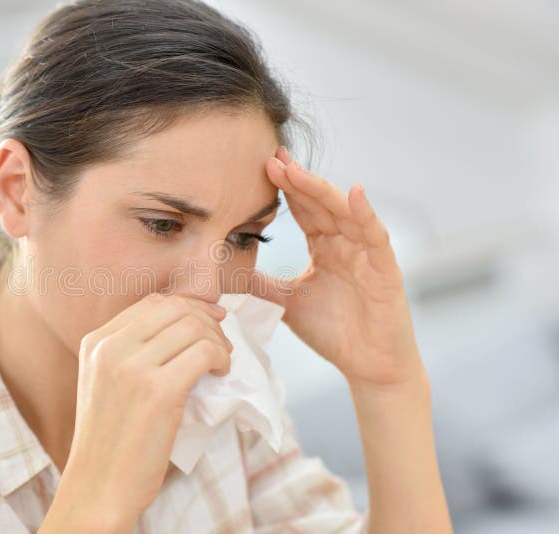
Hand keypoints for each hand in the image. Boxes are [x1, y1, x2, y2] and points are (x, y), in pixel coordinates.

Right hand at [55, 293, 232, 528]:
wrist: (99, 486)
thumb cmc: (110, 441)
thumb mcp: (105, 384)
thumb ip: (132, 353)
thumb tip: (187, 326)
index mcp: (96, 342)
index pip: (152, 303)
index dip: (188, 307)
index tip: (208, 323)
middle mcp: (110, 348)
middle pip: (175, 308)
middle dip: (207, 321)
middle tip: (220, 345)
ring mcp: (132, 367)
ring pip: (193, 327)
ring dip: (217, 341)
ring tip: (221, 362)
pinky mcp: (158, 390)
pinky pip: (204, 353)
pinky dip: (221, 359)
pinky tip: (221, 373)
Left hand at [249, 146, 422, 387]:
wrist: (368, 366)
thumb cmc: (335, 332)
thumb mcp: (289, 302)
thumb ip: (263, 285)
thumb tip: (227, 273)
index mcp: (324, 247)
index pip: (303, 210)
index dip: (285, 188)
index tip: (262, 166)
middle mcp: (346, 243)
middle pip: (320, 204)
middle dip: (297, 181)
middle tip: (273, 158)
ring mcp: (366, 253)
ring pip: (343, 213)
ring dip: (321, 190)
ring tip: (297, 171)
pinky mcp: (385, 269)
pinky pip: (375, 236)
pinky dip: (366, 213)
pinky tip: (355, 192)